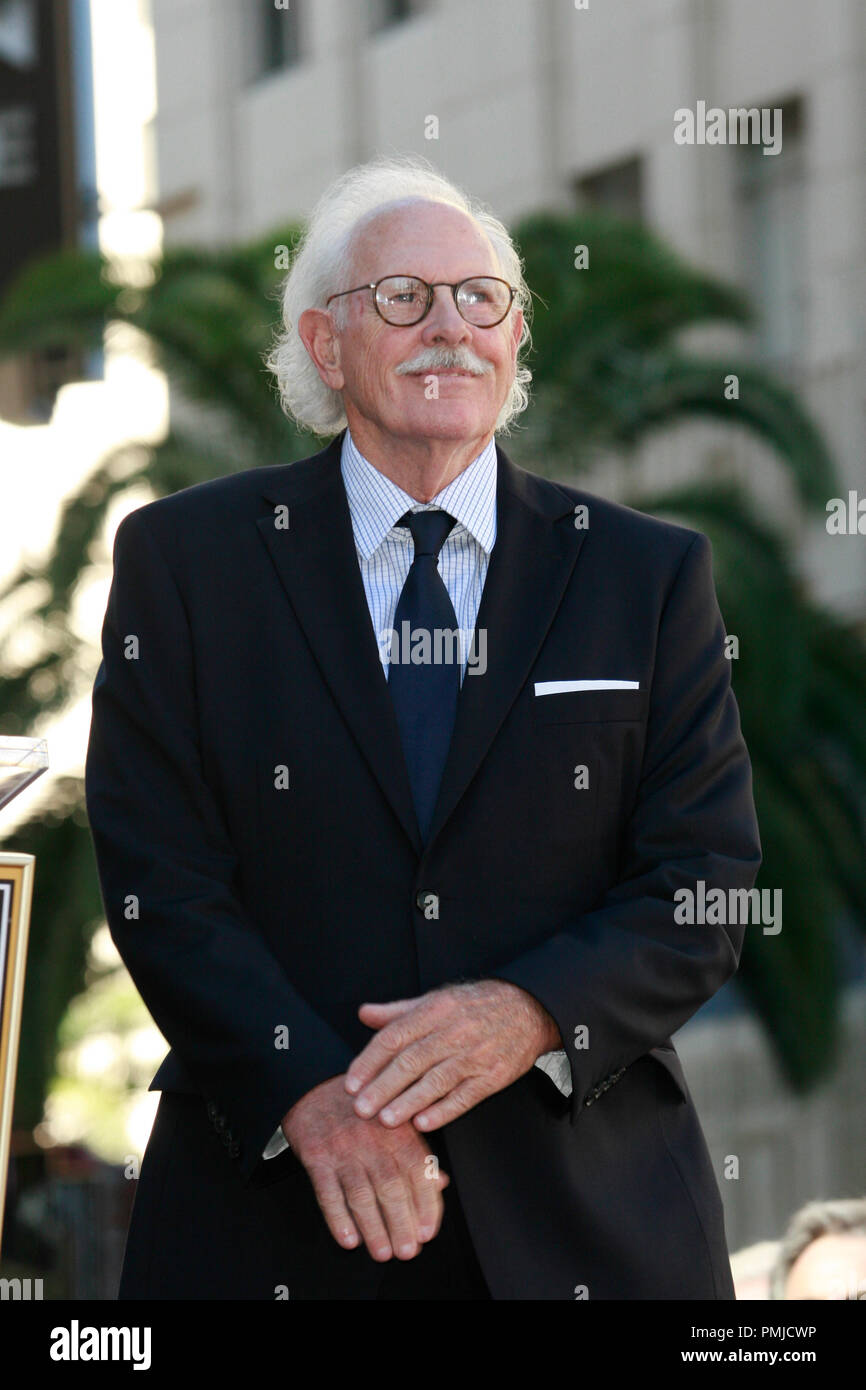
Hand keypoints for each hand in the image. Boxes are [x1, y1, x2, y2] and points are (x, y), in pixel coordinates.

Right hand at [281, 1074, 449, 1261]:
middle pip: (392, 1186)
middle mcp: (373, 1138)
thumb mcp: (395, 1118)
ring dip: (374, 1228)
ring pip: (362, 1194)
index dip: (426, 1204)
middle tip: (407, 1251)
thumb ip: (418, 1151)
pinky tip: (348, 1239)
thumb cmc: (361, 1106)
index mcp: (398, 1128)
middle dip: (402, 1223)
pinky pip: (328, 1192)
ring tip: (382, 1252)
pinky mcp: (316, 1156)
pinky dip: (338, 1219)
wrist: (313, 1085)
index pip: (419, 1170)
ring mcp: (344, 1147)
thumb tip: (440, 1183)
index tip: (428, 1232)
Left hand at [345, 979, 561, 1131]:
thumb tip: (363, 1014)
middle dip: (383, 1087)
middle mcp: (454, 1031)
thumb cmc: (476, 1004)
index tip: (351, 1083)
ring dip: (408, 1102)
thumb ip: (398, 1011)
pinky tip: (423, 1123)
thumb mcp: (436, 999)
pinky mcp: (494, 1075)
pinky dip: (444, 1111)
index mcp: (436, 1010)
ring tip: (385, 1120)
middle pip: (411, 1061)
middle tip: (360, 1109)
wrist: (530, 1007)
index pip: (395, 1036)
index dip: (370, 1061)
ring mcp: (476, 1054)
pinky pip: (465, 1096)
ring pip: (436, 1081)